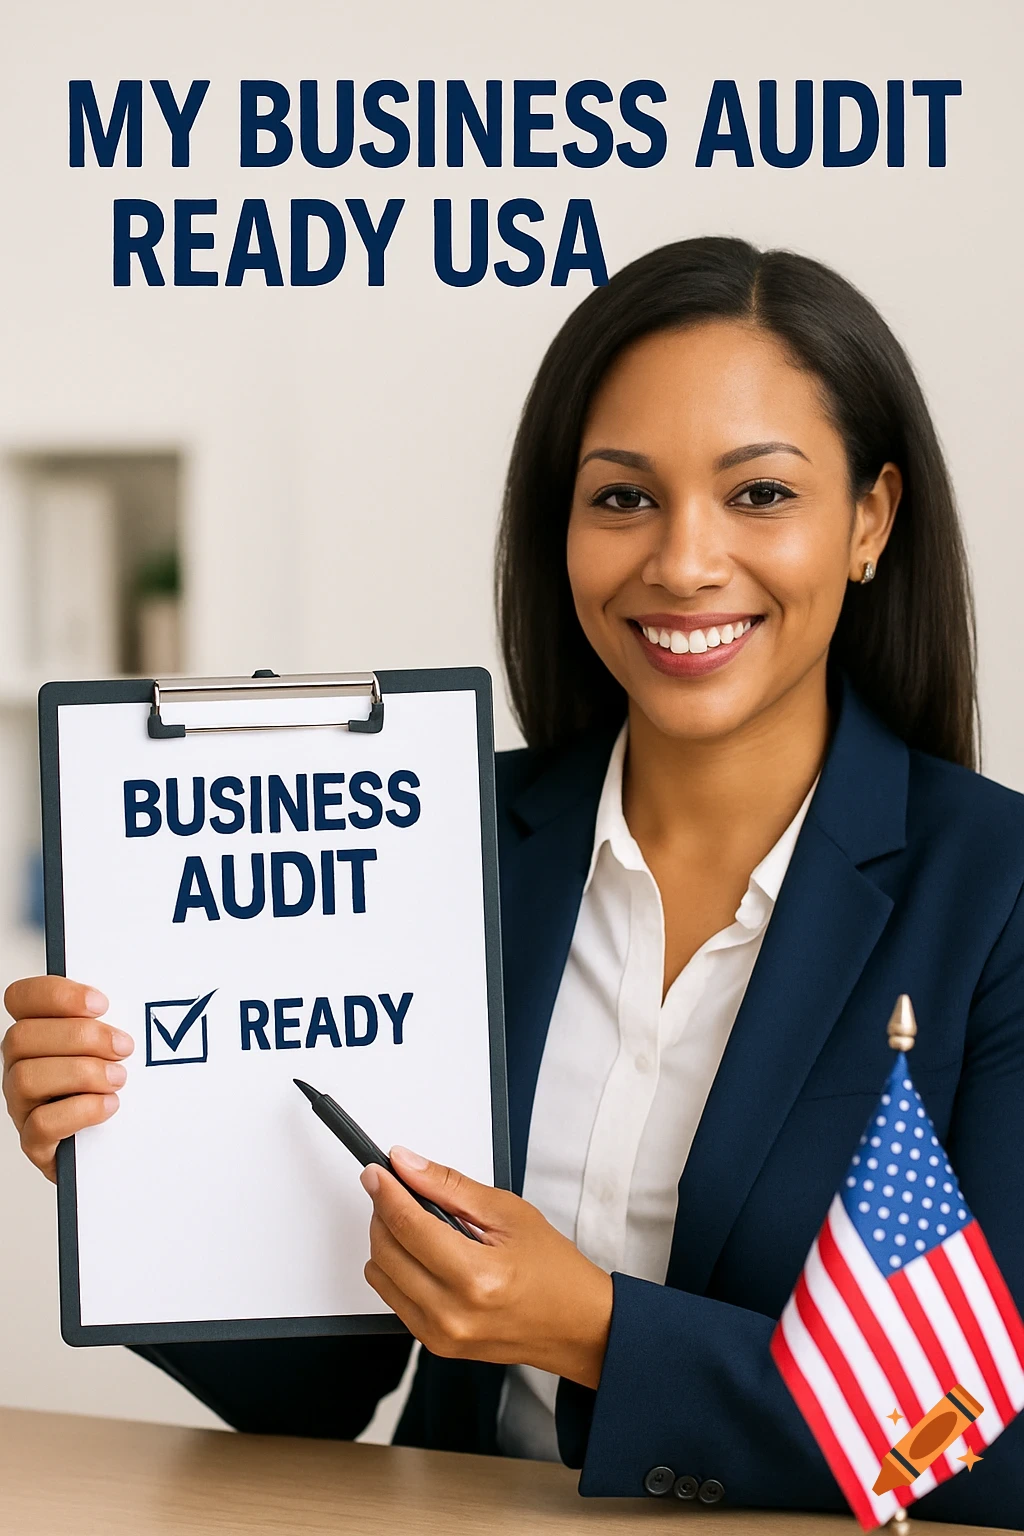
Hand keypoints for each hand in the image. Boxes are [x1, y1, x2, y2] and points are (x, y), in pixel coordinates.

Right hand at [2, 977, 132, 1181]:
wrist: (121, 1141)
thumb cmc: (117, 1083)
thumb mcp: (116, 1043)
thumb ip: (116, 1018)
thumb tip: (145, 1001)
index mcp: (37, 1033)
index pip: (20, 999)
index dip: (56, 995)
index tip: (101, 1004)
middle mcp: (20, 1066)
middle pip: (21, 1037)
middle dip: (81, 1037)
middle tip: (124, 1047)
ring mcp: (23, 1105)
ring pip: (26, 1078)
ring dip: (82, 1073)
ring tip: (119, 1079)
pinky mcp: (35, 1142)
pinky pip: (40, 1124)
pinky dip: (80, 1110)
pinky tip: (109, 1105)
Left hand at [362, 1148, 612, 1389]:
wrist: (576, 1326)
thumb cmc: (553, 1270)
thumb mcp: (509, 1213)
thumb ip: (450, 1186)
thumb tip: (407, 1164)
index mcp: (475, 1277)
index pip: (408, 1225)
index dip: (385, 1191)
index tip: (375, 1171)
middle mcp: (452, 1313)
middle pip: (385, 1251)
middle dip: (383, 1212)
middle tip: (397, 1190)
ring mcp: (440, 1335)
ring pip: (380, 1276)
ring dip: (387, 1241)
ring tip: (417, 1223)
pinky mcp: (435, 1345)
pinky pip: (393, 1299)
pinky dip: (398, 1269)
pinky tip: (424, 1255)